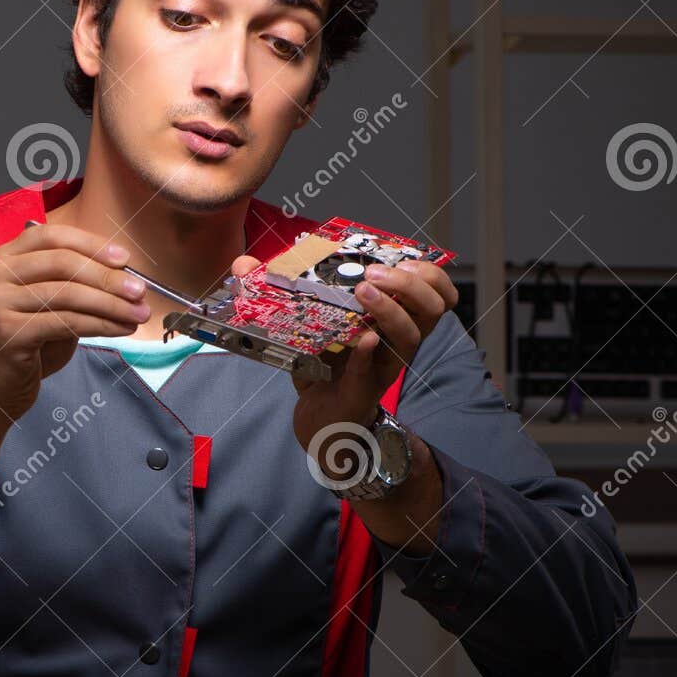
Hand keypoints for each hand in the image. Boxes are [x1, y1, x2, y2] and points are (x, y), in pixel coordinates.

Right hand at [0, 221, 150, 428]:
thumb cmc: (26, 344)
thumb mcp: (48, 304)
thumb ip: (74, 284)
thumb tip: (125, 277)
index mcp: (4, 258)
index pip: (52, 237)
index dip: (91, 244)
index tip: (124, 258)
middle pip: (63, 262)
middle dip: (108, 276)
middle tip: (140, 290)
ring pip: (68, 293)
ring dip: (111, 304)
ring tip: (138, 313)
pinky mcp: (8, 331)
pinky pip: (66, 322)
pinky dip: (100, 324)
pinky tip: (120, 329)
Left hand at [227, 253, 459, 456]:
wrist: (318, 419)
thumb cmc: (321, 367)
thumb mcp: (305, 325)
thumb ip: (278, 293)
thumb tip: (243, 263)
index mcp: (389, 319)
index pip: (433, 292)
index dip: (429, 272)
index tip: (404, 256)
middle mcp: (394, 341)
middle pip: (432, 308)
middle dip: (410, 283)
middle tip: (374, 274)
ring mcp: (382, 367)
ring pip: (411, 337)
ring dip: (391, 311)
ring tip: (365, 293)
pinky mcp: (363, 391)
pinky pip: (372, 371)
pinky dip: (366, 354)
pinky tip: (362, 339)